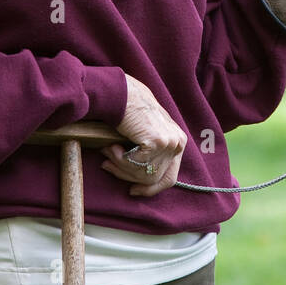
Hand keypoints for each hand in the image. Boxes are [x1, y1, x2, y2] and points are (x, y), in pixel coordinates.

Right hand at [100, 74, 186, 195]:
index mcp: (178, 142)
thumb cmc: (128, 113)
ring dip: (120, 166)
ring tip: (108, 150)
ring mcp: (169, 143)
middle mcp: (178, 143)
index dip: (150, 189)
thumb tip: (139, 187)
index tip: (133, 191)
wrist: (120, 93)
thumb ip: (147, 158)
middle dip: (127, 175)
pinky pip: (135, 166)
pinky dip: (119, 160)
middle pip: (153, 178)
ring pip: (143, 175)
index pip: (169, 178)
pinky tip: (112, 146)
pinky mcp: (157, 142)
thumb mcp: (144, 137)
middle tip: (107, 164)